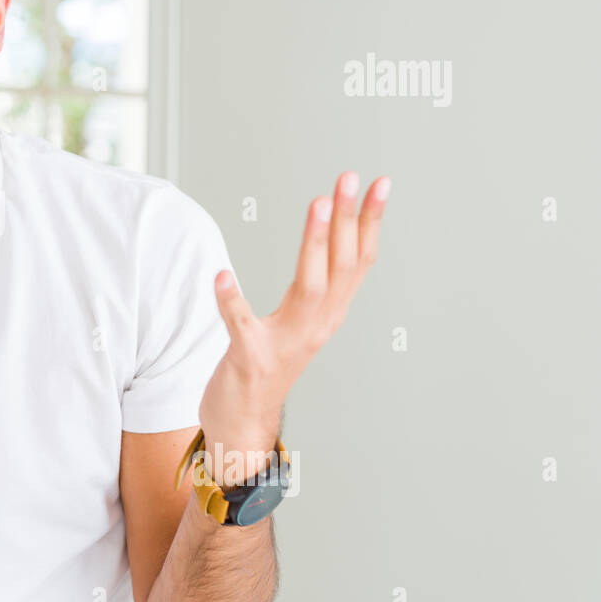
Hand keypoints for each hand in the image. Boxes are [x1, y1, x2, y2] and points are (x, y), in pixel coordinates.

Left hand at [198, 171, 390, 486]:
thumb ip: (315, 281)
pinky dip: (231, 301)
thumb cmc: (267, 362)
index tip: (380, 182)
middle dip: (347, 220)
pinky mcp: (250, 359)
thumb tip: (330, 228)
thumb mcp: (301, 319)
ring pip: (308, 288)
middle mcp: (318, 326)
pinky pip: (241, 326)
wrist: (243, 423)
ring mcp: (287, 343)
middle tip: (349, 178)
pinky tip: (221, 275)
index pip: (358, 260)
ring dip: (313, 245)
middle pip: (340, 267)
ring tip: (316, 204)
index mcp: (330, 313)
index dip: (370, 221)